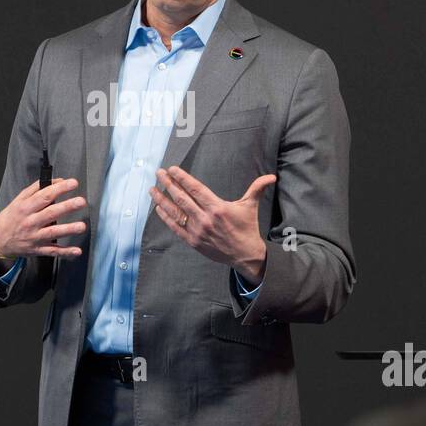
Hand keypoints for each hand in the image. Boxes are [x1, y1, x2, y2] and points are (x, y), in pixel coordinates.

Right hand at [0, 177, 85, 262]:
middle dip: (67, 207)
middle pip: (51, 213)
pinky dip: (65, 253)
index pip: (45, 196)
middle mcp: (30, 222)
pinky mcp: (38, 249)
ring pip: (53, 233)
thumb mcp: (19, 200)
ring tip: (82, 226)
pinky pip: (53, 252)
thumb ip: (36, 189)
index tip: (73, 183)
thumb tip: (57, 181)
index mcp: (26, 207)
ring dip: (68, 230)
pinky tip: (76, 251)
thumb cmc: (11, 217)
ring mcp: (35, 237)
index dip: (60, 189)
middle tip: (81, 202)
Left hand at [150, 167, 274, 282]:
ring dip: (162, 200)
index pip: (196, 189)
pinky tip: (158, 208)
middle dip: (168, 184)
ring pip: (175, 212)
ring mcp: (197, 231)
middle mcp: (205, 219)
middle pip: (182, 198)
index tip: (172, 169)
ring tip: (152, 189)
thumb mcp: (250, 206)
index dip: (182, 178)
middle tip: (159, 173)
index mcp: (218, 208)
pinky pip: (175, 227)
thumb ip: (257, 189)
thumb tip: (272, 176)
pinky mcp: (193, 241)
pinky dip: (165, 217)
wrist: (245, 255)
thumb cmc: (247, 228)